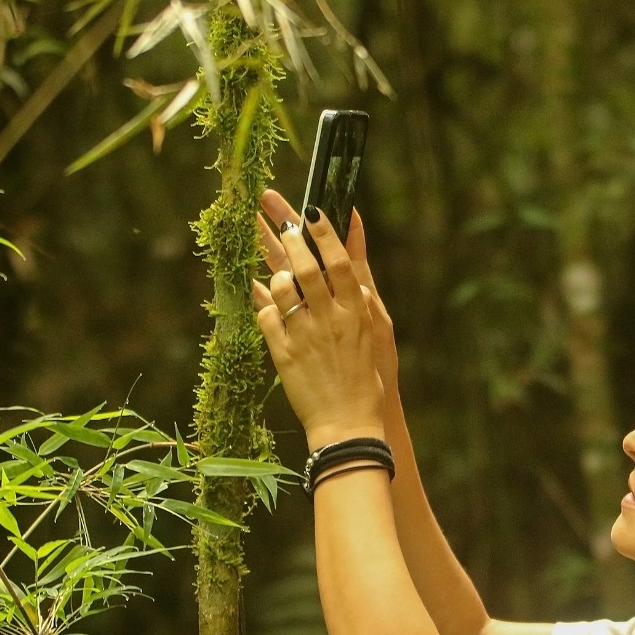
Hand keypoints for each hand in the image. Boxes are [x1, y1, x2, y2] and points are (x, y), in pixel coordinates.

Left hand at [259, 189, 398, 394]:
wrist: (347, 426)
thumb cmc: (365, 382)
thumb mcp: (373, 338)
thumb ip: (362, 304)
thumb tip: (355, 279)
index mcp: (356, 314)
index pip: (341, 262)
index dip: (326, 232)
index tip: (313, 209)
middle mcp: (330, 321)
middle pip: (306, 268)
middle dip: (290, 237)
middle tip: (280, 219)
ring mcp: (304, 337)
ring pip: (281, 288)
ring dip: (275, 272)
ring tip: (274, 264)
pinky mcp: (283, 355)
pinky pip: (265, 317)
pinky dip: (261, 304)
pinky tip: (260, 296)